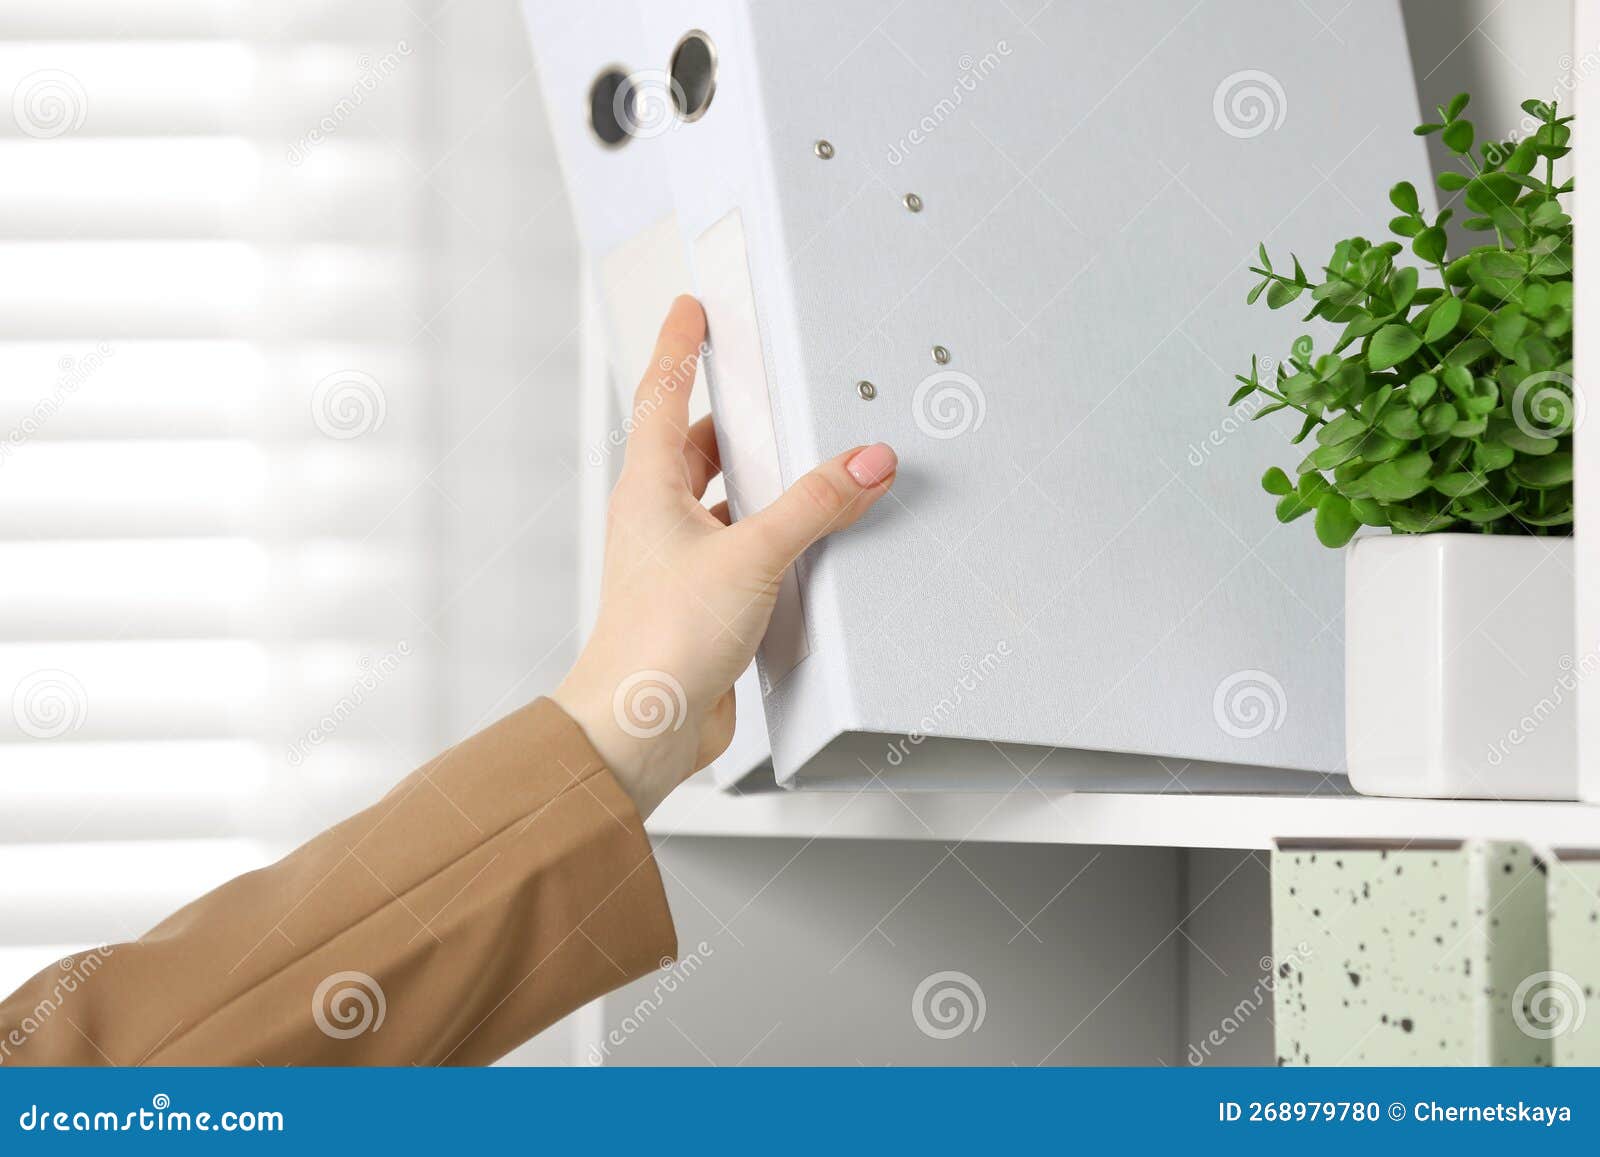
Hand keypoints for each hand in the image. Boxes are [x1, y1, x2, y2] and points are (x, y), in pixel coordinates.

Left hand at [553, 297, 896, 817]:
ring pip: (720, 501)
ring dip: (758, 481)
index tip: (691, 309)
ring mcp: (677, 562)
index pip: (660, 392)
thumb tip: (865, 460)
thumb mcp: (751, 556)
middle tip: (766, 382)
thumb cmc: (661, 640)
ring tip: (805, 458)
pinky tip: (806, 540)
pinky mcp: (702, 602)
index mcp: (648, 489)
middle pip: (693, 445)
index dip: (679, 345)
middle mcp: (656, 519)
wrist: (640, 726)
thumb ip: (814, 505)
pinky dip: (771, 536)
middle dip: (731, 415)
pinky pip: (740, 550)